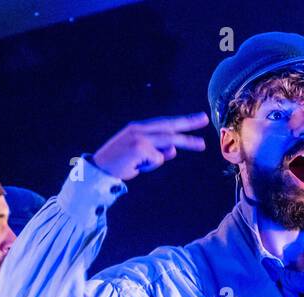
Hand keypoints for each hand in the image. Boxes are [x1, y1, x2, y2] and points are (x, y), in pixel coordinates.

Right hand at [92, 112, 208, 181]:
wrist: (99, 171)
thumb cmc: (119, 164)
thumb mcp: (140, 156)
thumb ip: (156, 151)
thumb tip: (173, 150)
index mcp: (139, 128)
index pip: (164, 123)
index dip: (182, 121)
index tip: (197, 118)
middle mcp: (139, 129)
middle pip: (169, 126)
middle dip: (189, 123)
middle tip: (205, 119)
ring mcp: (139, 137)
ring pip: (169, 140)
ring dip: (186, 142)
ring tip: (201, 144)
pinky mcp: (140, 147)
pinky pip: (158, 159)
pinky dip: (150, 167)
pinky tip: (137, 167)